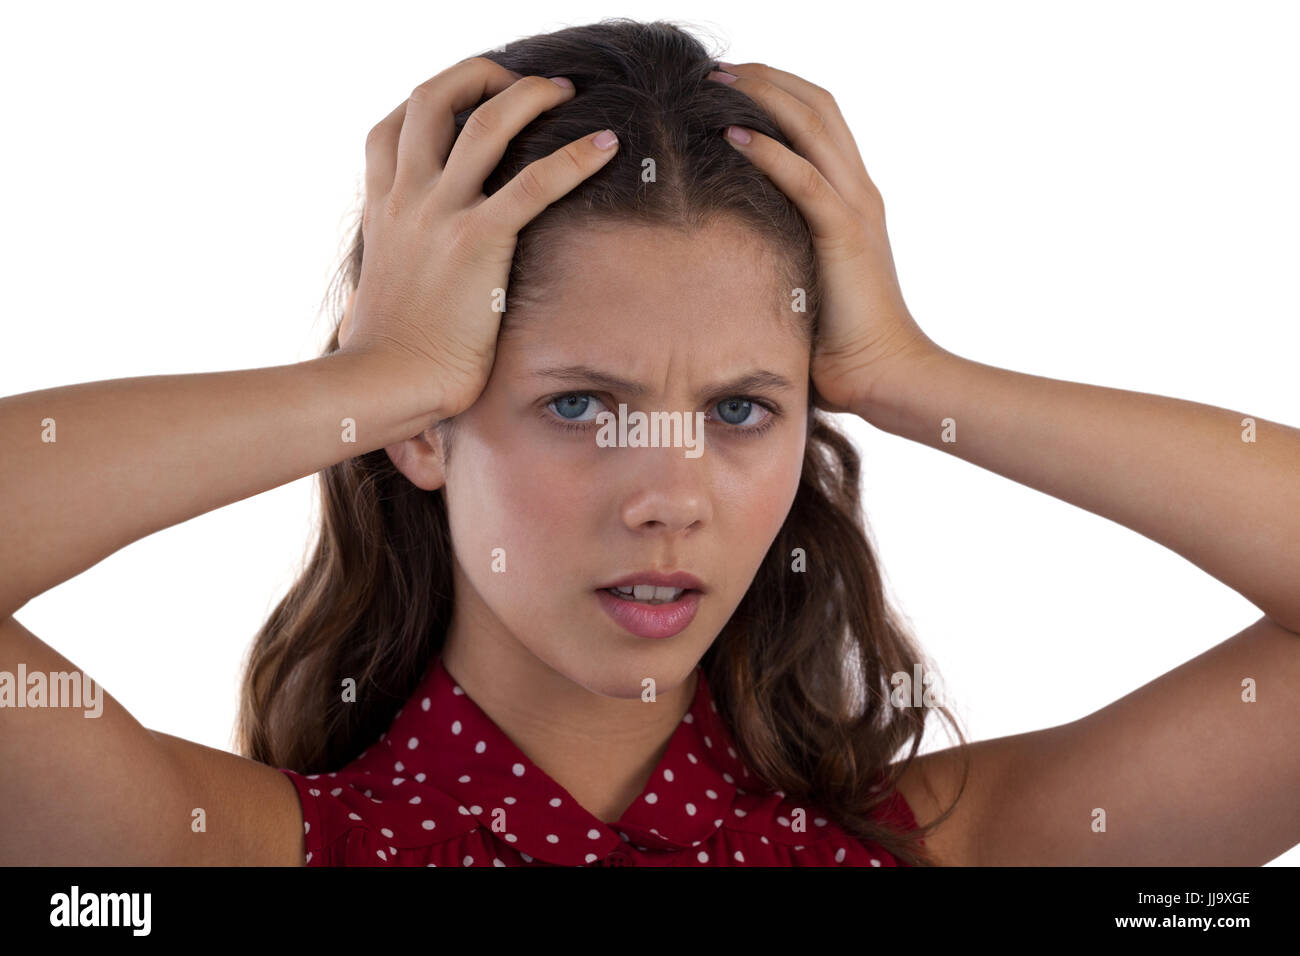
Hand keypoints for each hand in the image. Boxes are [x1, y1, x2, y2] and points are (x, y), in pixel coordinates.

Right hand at [338, 58, 619, 417]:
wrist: (381, 383)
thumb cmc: (381, 361)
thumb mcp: (374, 303)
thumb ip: (383, 284)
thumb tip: (371, 311)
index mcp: (380, 212)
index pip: (388, 130)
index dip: (426, 104)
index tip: (463, 102)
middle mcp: (405, 199)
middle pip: (431, 99)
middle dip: (477, 76)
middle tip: (520, 83)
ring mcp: (439, 214)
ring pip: (485, 122)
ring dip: (529, 95)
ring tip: (565, 92)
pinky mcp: (477, 241)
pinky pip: (534, 182)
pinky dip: (576, 156)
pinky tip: (608, 143)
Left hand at [708, 63, 939, 415]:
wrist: (885, 374)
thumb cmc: (842, 342)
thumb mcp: (809, 278)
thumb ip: (787, 248)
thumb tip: (737, 246)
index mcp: (854, 199)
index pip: (821, 121)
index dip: (780, 92)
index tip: (734, 84)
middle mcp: (860, 192)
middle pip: (818, 107)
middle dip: (768, 78)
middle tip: (719, 70)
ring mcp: (857, 209)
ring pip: (814, 126)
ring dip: (765, 97)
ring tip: (720, 83)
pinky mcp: (844, 234)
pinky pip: (804, 178)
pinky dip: (768, 151)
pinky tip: (733, 135)